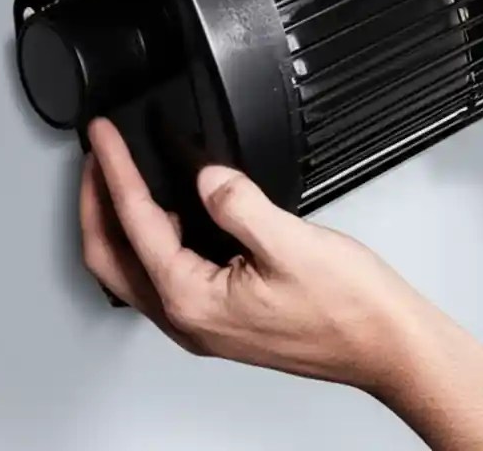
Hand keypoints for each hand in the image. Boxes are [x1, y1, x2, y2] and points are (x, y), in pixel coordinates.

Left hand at [79, 119, 432, 390]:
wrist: (386, 345)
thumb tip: (204, 175)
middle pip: (110, 256)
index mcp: (193, 300)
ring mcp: (204, 322)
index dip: (115, 171)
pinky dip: (151, 239)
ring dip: (120, 221)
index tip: (105, 137)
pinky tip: (170, 214)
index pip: (134, 223)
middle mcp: (189, 319)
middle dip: (96, 201)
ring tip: (121, 177)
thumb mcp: (290, 240)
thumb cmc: (349, 310)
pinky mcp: (222, 318)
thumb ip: (236, 201)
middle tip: (96, 155)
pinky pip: (165, 275)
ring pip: (134, 268)